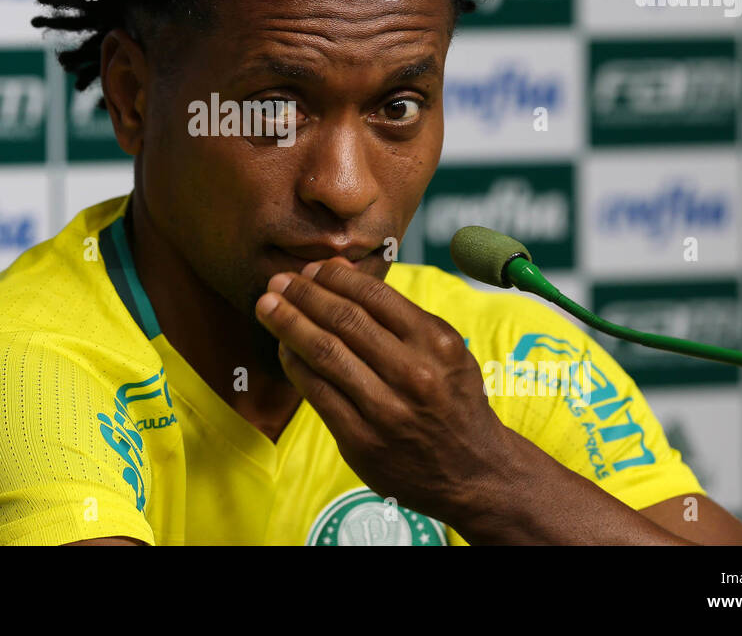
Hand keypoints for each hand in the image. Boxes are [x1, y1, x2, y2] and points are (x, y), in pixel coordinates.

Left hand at [254, 257, 513, 525]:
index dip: (334, 277)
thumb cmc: (452, 401)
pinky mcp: (362, 440)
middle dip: (303, 294)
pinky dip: (295, 364)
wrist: (474, 472)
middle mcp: (414, 374)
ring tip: (268, 306)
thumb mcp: (446, 351)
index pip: (374, 296)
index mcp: (437, 342)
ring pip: (325, 353)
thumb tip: (339, 275)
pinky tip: (284, 348)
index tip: (312, 268)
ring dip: (289, 324)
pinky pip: (317, 392)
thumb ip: (399, 317)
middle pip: (344, 320)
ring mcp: (387, 410)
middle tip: (278, 281)